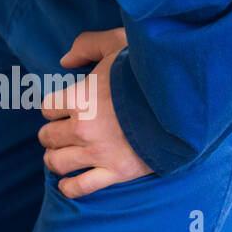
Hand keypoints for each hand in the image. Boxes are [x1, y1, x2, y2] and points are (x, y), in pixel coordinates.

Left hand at [37, 28, 153, 198]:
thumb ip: (86, 45)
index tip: (62, 109)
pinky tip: (67, 183)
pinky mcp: (116, 172)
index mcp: (80, 99)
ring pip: (58, 162)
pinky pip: (81, 187)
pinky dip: (69, 187)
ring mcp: (98, 152)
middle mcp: (83, 128)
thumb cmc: (148, 71)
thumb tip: (64, 61)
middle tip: (58, 133)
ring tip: (59, 155)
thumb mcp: (117, 43)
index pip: (47, 108)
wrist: (183, 103)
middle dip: (50, 134)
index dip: (53, 108)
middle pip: (48, 136)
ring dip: (54, 159)